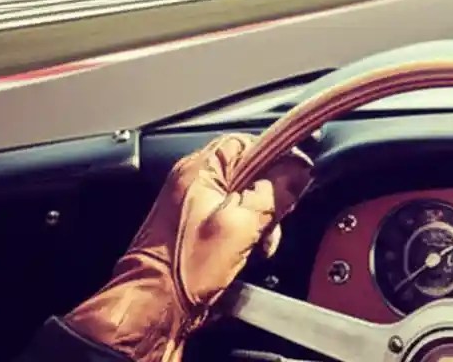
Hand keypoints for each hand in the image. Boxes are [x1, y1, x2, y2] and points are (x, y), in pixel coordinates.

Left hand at [63, 133, 311, 361]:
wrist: (153, 310)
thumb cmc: (181, 270)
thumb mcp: (240, 225)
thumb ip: (274, 192)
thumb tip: (299, 169)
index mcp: (199, 169)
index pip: (249, 142)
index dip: (278, 157)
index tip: (296, 176)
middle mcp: (194, 183)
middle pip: (251, 173)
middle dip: (270, 198)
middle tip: (272, 221)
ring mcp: (194, 208)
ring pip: (245, 200)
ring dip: (261, 222)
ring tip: (257, 245)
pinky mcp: (197, 231)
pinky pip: (234, 221)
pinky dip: (246, 236)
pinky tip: (246, 254)